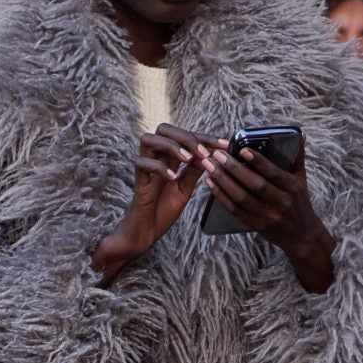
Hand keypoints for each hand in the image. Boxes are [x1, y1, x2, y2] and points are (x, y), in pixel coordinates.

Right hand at [93, 125, 212, 282]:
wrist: (146, 233)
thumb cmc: (163, 210)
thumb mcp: (185, 188)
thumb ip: (194, 171)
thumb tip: (212, 154)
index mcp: (169, 158)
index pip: (185, 137)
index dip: (206, 137)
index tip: (224, 144)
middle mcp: (156, 158)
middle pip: (164, 129)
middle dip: (186, 136)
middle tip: (203, 151)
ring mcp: (145, 169)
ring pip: (148, 139)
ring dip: (171, 146)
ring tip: (188, 159)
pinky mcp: (138, 182)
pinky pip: (142, 164)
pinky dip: (159, 167)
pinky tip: (173, 177)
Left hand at [199, 136, 335, 292]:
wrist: (302, 236)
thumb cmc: (299, 201)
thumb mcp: (302, 179)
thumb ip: (298, 156)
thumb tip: (301, 133)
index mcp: (293, 188)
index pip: (274, 173)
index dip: (259, 161)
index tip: (242, 149)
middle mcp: (281, 202)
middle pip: (255, 185)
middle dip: (234, 169)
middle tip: (217, 155)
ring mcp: (268, 216)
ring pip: (242, 198)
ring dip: (223, 181)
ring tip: (209, 166)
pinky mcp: (257, 225)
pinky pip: (235, 210)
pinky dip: (221, 197)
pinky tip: (211, 184)